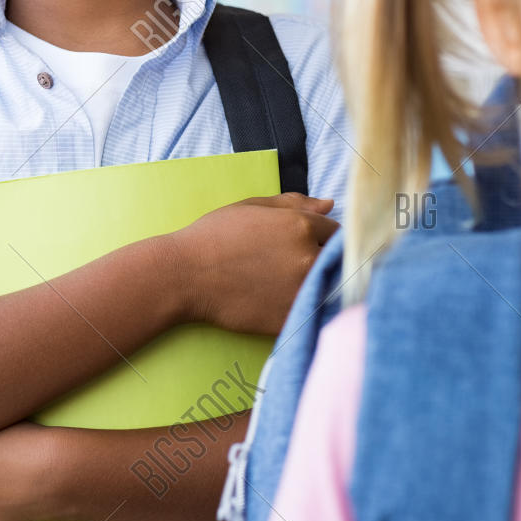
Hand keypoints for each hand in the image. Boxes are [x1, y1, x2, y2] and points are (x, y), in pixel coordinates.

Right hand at [168, 194, 337, 334]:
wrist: (184, 276)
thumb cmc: (214, 236)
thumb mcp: (252, 207)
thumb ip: (294, 203)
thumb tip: (329, 204)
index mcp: (300, 225)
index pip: (335, 232)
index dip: (322, 236)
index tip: (305, 243)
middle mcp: (307, 256)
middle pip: (335, 260)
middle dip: (321, 259)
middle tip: (289, 264)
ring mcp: (301, 290)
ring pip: (327, 286)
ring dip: (314, 283)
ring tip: (281, 282)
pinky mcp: (291, 317)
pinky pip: (312, 310)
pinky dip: (301, 305)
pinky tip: (276, 299)